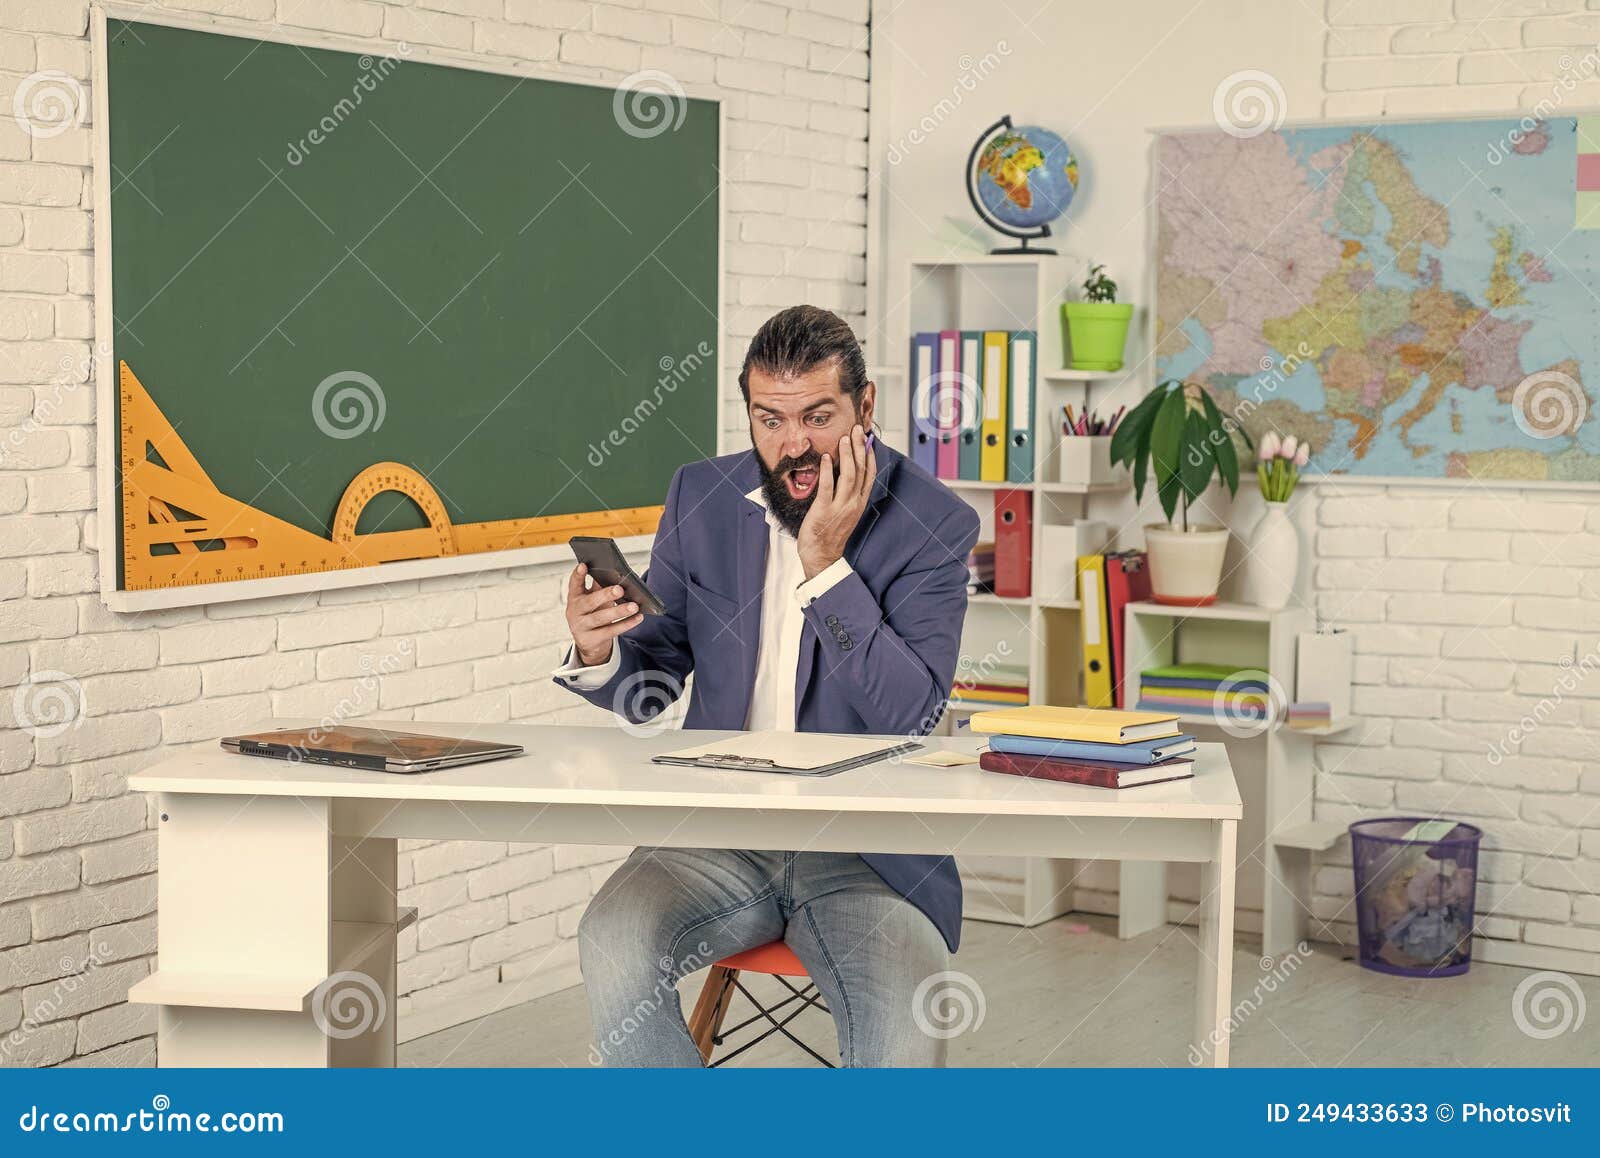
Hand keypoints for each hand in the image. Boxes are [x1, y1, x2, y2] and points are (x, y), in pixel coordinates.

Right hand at [565, 563, 642, 666]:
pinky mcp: (592, 640)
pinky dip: (626, 624)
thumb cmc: (592, 614)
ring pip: (601, 618)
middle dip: (605, 595)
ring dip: (619, 611)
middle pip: (590, 602)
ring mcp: (582, 627)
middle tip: (620, 589)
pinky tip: (638, 617)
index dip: (577, 575)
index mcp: (574, 598)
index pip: (574, 585)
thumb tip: (617, 575)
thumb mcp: (591, 600)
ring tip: (634, 606)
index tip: (583, 565)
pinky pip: (611, 631)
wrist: (587, 643)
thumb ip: (599, 588)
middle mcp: (575, 612)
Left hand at [797, 425, 875, 580]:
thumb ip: (848, 493)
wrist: (822, 556)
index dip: (869, 455)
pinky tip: (827, 457)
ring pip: (849, 476)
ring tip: (844, 438)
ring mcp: (840, 507)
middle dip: (860, 448)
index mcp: (859, 502)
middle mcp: (853, 503)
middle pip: (861, 470)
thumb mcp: (845, 512)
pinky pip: (828, 487)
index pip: (869, 474)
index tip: (867, 439)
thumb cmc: (831, 533)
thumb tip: (846, 472)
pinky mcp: (824, 510)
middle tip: (856, 430)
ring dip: (847, 455)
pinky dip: (828, 470)